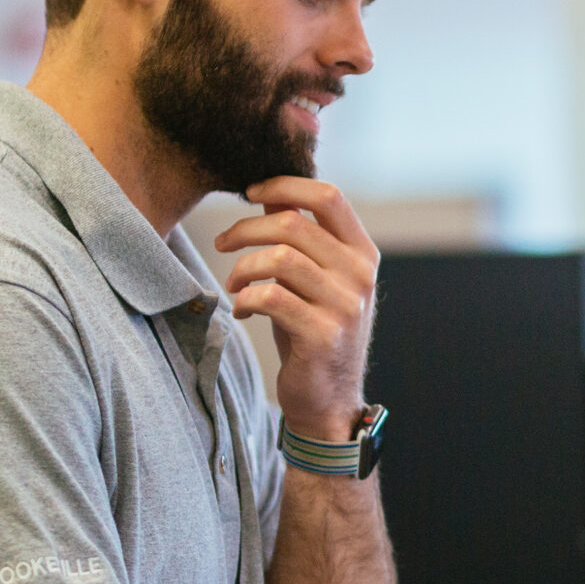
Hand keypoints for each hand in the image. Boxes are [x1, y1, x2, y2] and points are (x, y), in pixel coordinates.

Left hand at [214, 177, 378, 439]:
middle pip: (293, 224)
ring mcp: (345, 305)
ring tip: (233, 284)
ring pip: (279, 258)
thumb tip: (270, 192)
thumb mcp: (312, 278)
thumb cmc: (313, 330)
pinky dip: (245, 299)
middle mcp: (360, 275)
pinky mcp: (323, 334)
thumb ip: (298, 236)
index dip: (285, 184)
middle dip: (246, 229)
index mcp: (362, 253)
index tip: (249, 191)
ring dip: (242, 268)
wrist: (329, 399)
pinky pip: (270, 297)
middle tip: (222, 242)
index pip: (328, 196)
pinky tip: (242, 309)